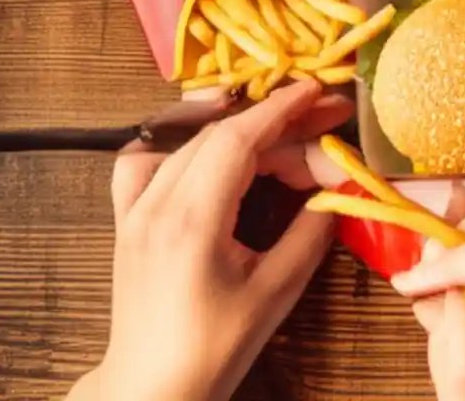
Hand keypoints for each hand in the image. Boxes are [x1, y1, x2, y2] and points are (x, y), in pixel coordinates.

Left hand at [70, 81, 349, 399]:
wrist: (153, 385)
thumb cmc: (216, 347)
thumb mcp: (276, 292)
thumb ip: (309, 234)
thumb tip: (338, 192)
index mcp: (192, 221)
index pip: (236, 139)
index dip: (280, 109)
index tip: (317, 91)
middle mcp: (154, 205)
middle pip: (216, 134)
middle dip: (272, 118)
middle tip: (320, 117)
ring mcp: (133, 210)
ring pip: (181, 138)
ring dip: (230, 123)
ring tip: (273, 123)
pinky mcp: (126, 219)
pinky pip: (143, 159)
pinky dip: (178, 140)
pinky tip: (206, 144)